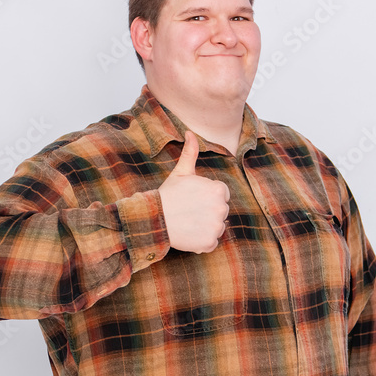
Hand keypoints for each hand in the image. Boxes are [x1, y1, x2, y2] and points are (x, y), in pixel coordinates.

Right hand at [158, 130, 230, 252]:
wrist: (154, 218)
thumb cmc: (168, 194)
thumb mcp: (181, 172)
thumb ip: (190, 153)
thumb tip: (190, 132)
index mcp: (217, 190)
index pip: (221, 194)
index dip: (206, 196)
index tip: (193, 198)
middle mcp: (221, 209)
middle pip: (220, 211)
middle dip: (207, 211)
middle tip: (189, 211)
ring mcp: (215, 227)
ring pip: (217, 227)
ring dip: (205, 226)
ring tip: (188, 222)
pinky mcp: (209, 243)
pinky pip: (211, 243)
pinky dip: (202, 241)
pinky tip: (189, 234)